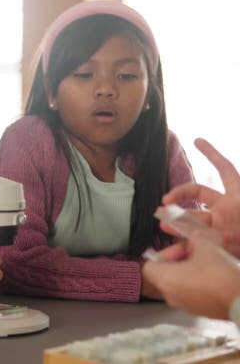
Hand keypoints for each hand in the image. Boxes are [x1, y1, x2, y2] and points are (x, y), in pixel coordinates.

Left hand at [143, 236, 239, 319]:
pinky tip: (214, 277)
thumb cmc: (219, 274)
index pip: (150, 264)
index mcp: (164, 279)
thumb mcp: (206, 247)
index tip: (181, 248)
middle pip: (165, 273)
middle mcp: (169, 295)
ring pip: (178, 284)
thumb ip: (194, 237)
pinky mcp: (199, 311)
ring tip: (206, 263)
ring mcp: (184, 306)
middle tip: (196, 253)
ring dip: (189, 271)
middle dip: (179, 260)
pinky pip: (190, 294)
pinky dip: (197, 284)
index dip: (165, 253)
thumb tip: (192, 234)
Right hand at [162, 138, 239, 256]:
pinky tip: (170, 253)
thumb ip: (225, 231)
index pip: (225, 169)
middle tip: (162, 204)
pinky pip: (196, 242)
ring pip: (194, 220)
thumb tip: (212, 233)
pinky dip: (184, 246)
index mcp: (237, 198)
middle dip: (178, 195)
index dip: (211, 154)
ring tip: (162, 224)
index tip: (196, 140)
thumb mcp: (239, 226)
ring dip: (177, 223)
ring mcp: (222, 227)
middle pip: (199, 194)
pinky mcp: (217, 244)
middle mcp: (228, 210)